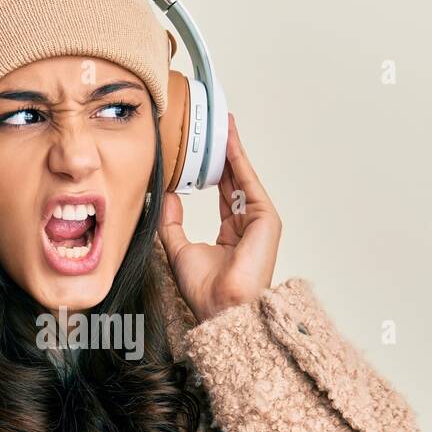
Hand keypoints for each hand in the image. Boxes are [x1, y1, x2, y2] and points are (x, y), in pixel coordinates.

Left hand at [158, 112, 281, 322]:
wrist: (222, 307)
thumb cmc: (206, 291)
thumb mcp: (178, 250)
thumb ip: (171, 223)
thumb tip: (165, 197)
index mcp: (231, 235)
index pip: (223, 193)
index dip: (212, 170)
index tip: (202, 150)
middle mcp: (248, 225)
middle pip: (234, 180)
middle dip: (223, 153)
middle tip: (212, 126)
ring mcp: (259, 221)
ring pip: (242, 176)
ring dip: (231, 149)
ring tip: (219, 123)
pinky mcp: (266, 218)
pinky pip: (248, 181)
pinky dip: (238, 158)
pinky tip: (228, 139)